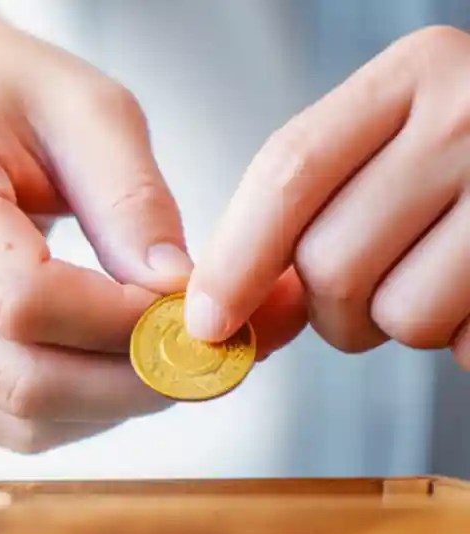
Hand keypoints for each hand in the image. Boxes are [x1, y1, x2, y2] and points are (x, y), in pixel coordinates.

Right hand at [0, 8, 297, 452]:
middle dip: (132, 383)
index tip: (197, 315)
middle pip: (15, 378)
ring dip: (107, 407)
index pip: (21, 299)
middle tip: (215, 364)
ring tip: (170, 362)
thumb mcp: (82, 106)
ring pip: (8, 419)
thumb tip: (181, 299)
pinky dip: (69, 413)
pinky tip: (112, 369)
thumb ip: (134, 200)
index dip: (122, 326)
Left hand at [187, 26, 469, 369]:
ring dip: (404, 325)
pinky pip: (467, 343)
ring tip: (444, 282)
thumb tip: (222, 305)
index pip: (288, 172)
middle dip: (332, 308)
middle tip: (367, 297)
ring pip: (398, 313)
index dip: (236, 259)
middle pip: (331, 261)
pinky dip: (465, 340)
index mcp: (415, 73)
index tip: (206, 321)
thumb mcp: (400, 134)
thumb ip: (314, 196)